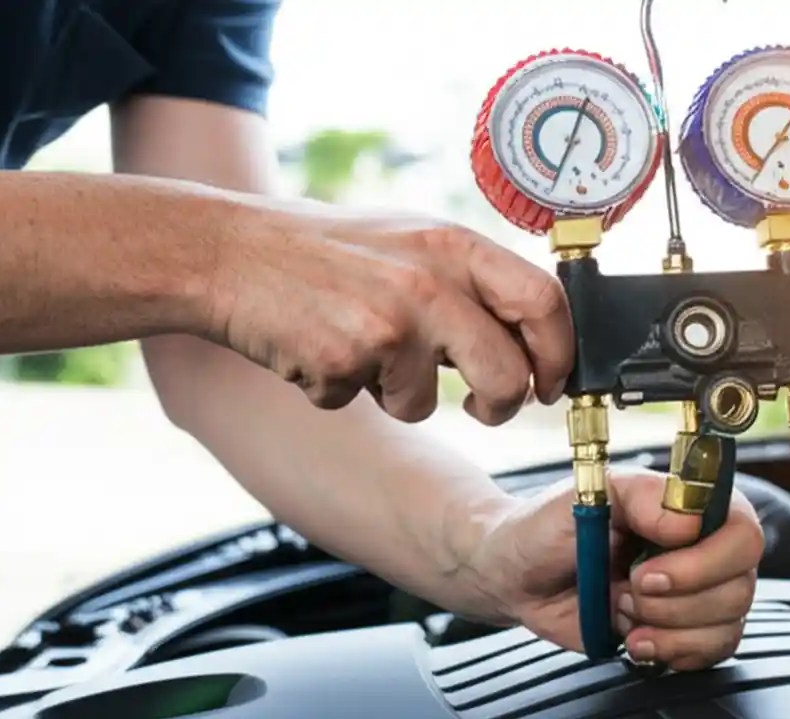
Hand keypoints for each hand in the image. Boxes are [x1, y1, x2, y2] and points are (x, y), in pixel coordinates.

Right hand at [206, 199, 571, 424]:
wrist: (231, 253)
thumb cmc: (331, 253)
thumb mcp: (414, 242)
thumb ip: (471, 282)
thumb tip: (534, 339)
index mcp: (456, 246)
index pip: (545, 303)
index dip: (559, 353)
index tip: (550, 380)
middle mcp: (430, 282)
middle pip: (509, 375)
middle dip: (502, 405)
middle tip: (485, 406)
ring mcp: (387, 322)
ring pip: (426, 404)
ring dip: (398, 397)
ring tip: (361, 349)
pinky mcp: (343, 359)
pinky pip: (364, 405)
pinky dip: (342, 392)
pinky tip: (320, 349)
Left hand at [467, 469, 764, 670]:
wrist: (518, 573)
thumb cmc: (551, 526)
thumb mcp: (591, 493)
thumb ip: (641, 496)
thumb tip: (688, 523)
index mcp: (692, 506)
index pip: (742, 531)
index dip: (704, 560)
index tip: (647, 569)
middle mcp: (705, 548)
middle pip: (740, 586)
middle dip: (676, 600)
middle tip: (628, 588)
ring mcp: (698, 592)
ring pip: (726, 624)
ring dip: (667, 626)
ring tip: (623, 608)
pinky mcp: (683, 631)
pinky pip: (709, 653)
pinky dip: (670, 652)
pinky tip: (635, 638)